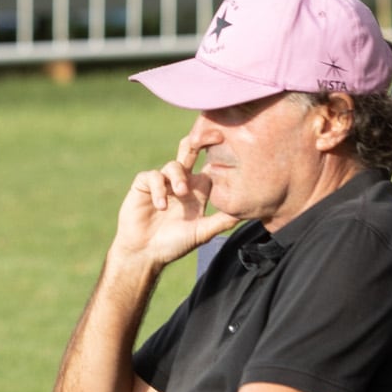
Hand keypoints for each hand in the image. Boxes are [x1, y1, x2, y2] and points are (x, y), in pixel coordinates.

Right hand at [113, 122, 237, 267]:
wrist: (144, 253)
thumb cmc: (173, 244)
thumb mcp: (202, 232)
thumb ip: (222, 221)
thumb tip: (248, 212)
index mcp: (198, 190)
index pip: (210, 165)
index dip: (218, 155)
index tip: (229, 146)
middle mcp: (181, 181)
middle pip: (190, 152)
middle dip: (199, 142)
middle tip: (212, 139)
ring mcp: (162, 182)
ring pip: (173, 165)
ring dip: (178, 177)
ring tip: (181, 193)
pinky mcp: (144, 185)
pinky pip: (153, 177)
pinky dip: (158, 188)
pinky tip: (162, 205)